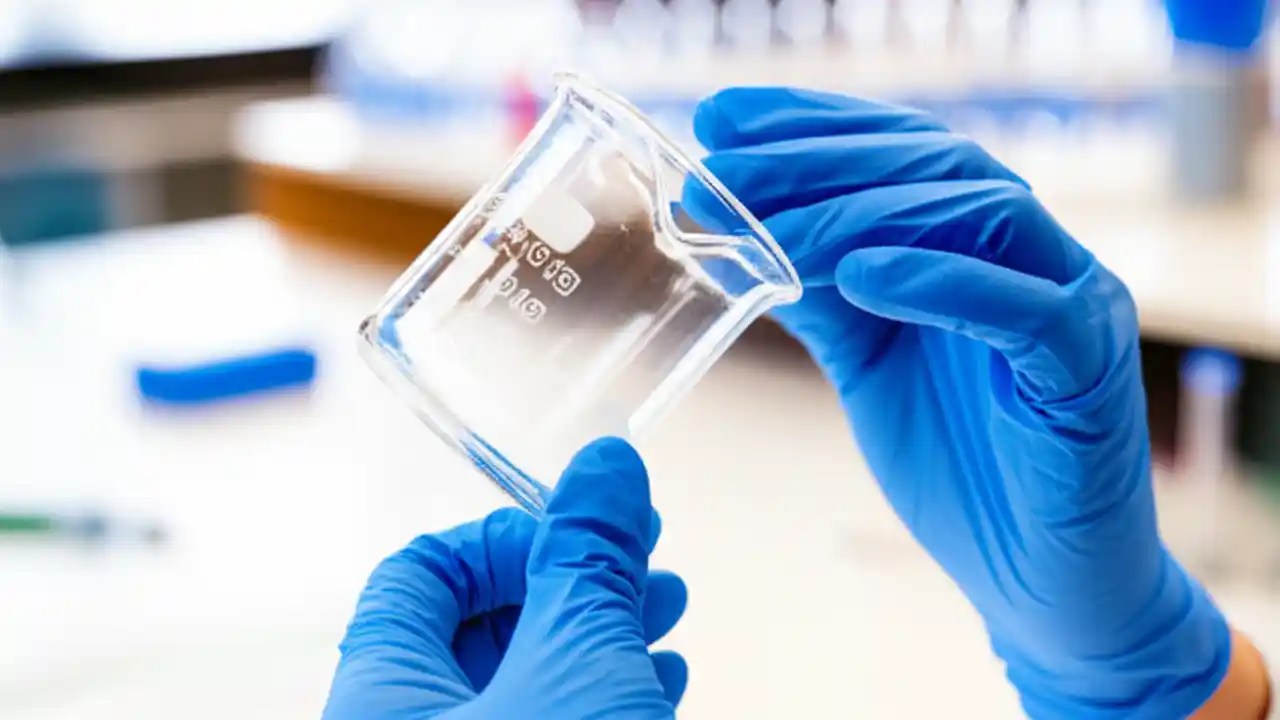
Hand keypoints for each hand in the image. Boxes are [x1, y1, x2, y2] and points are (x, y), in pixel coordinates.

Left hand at [322, 438, 687, 719]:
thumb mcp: (580, 658)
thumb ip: (587, 558)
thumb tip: (605, 465)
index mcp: (379, 697)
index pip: (418, 573)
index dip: (504, 536)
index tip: (581, 528)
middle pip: (478, 625)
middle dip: (575, 581)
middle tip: (644, 562)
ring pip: (522, 683)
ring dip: (600, 633)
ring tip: (666, 615)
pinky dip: (598, 695)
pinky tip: (659, 681)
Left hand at [692, 88, 1230, 717]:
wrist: (1039, 584)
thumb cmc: (961, 470)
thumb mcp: (868, 366)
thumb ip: (824, 298)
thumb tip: (740, 233)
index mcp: (979, 247)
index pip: (899, 151)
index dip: (809, 126)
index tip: (719, 121)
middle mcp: (1031, 255)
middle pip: (934, 163)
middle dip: (817, 160)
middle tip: (723, 170)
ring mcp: (1073, 303)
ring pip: (980, 213)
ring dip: (861, 214)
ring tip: (771, 233)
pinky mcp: (1093, 368)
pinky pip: (1027, 307)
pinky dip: (942, 281)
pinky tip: (863, 274)